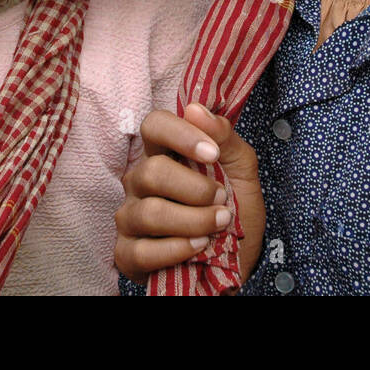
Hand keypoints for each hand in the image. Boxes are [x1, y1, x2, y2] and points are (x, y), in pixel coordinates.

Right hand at [114, 103, 264, 287]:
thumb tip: (195, 110)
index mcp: (164, 153)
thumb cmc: (236, 209)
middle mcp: (139, 180)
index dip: (180, 135)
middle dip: (196, 190)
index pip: (154, 125)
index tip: (212, 154)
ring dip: (193, 221)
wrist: (239, 260)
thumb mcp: (243, 171)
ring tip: (218, 225)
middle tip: (222, 200)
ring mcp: (130, 216)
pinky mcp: (126, 253)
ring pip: (149, 213)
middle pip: (151, 172)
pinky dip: (176, 250)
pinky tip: (198, 247)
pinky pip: (141, 251)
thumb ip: (224, 138)